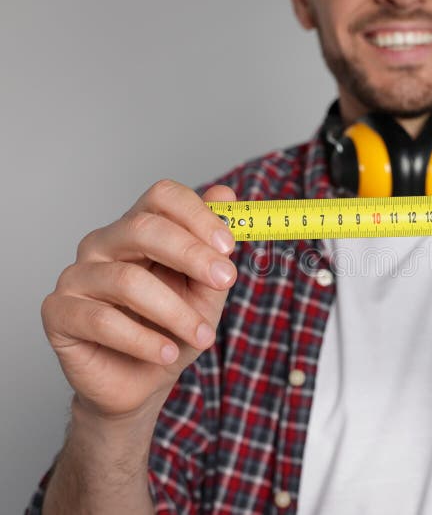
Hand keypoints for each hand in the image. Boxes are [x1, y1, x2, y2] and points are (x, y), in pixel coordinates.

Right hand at [41, 180, 237, 419]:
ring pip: (128, 280)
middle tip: (226, 280)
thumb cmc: (172, 330)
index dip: (198, 215)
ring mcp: (76, 276)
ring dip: (176, 312)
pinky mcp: (58, 312)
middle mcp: (103, 244)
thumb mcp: (206, 292)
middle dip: (192, 254)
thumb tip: (225, 194)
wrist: (142, 381)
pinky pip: (103, 320)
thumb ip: (214, 250)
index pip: (162, 197)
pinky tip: (166, 354)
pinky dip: (143, 340)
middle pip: (144, 228)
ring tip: (203, 337)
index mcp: (139, 229)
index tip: (228, 246)